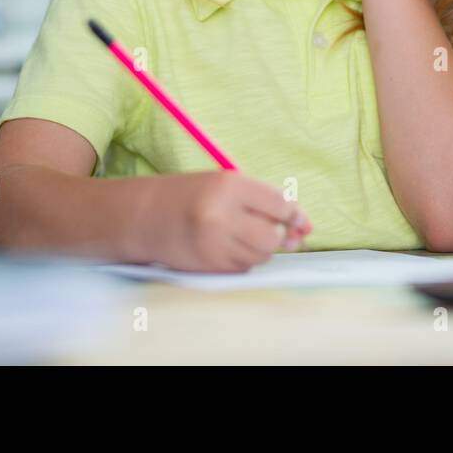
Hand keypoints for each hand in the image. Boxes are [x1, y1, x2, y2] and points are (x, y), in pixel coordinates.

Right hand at [136, 170, 312, 271]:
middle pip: (273, 237)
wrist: (146, 216)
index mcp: (229, 186)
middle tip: (269, 230)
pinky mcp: (209, 265)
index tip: (300, 222)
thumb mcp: (227, 185)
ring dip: (261, 248)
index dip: (295, 216)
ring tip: (241, 234)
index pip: (280, 205)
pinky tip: (227, 246)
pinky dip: (244, 258)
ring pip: (261, 255)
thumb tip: (305, 229)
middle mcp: (221, 215)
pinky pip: (244, 267)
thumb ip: (266, 202)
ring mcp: (214, 243)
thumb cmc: (193, 195)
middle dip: (278, 237)